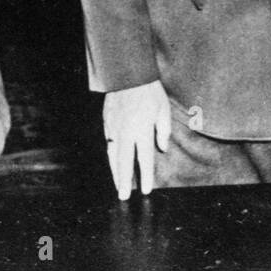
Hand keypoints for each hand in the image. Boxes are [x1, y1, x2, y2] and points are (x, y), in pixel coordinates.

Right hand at [103, 80, 170, 199]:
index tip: (146, 190)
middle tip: (124, 197)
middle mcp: (126, 132)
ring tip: (117, 186)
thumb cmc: (150, 91)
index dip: (145, 176)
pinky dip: (110, 156)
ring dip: (115, 172)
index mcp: (142, 130)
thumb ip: (163, 131)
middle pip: (124, 162)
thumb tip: (161, 148)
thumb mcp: (163, 109)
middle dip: (124, 181)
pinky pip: (108, 143)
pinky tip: (112, 163)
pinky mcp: (107, 122)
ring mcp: (114, 128)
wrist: (128, 74)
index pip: (144, 159)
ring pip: (112, 155)